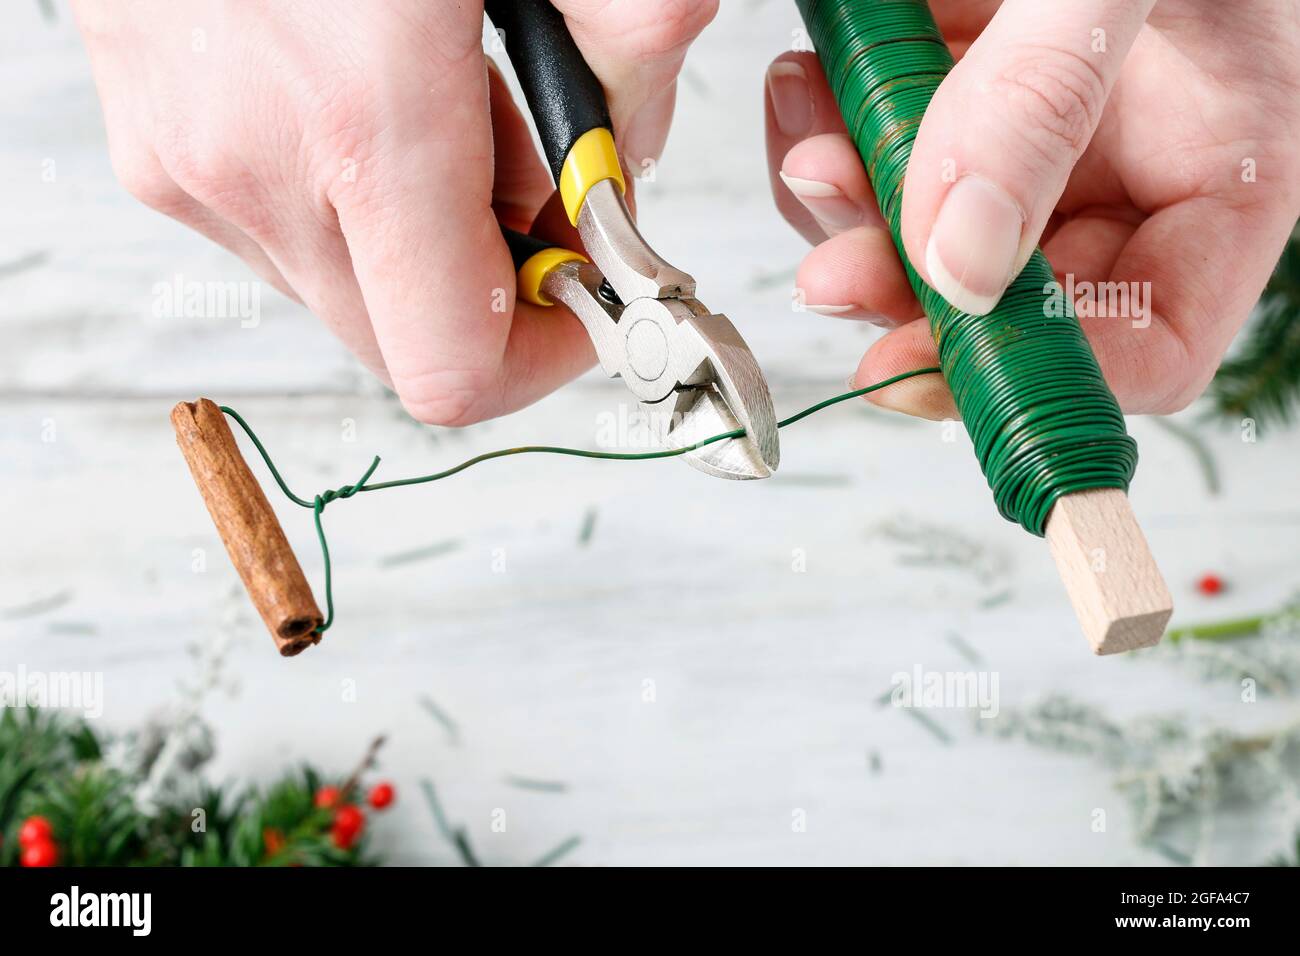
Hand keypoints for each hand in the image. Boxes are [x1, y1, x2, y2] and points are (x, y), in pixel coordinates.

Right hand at [73, 0, 716, 423]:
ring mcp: (189, 160)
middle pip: (409, 338)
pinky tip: (368, 92)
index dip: (543, 362)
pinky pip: (282, 226)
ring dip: (421, 234)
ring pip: (346, 288)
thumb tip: (644, 109)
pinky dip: (350, 194)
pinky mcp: (154, 141)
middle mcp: (256, 164)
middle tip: (536, 183)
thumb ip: (623, 24)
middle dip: (495, 284)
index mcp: (363, 121)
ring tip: (445, 102)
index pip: (456, 369)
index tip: (587, 302)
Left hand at [766, 0, 1299, 419]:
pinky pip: (887, 158)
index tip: (938, 364)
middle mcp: (1125, 166)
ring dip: (856, 220)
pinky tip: (811, 96)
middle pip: (1015, 306)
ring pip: (932, 242)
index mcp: (1219, 165)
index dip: (1048, 378)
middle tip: (836, 275)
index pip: (1152, 341)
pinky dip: (834, 140)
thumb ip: (1046, 101)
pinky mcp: (958, 92)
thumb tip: (962, 261)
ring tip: (813, 151)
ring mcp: (1035, 135)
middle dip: (913, 300)